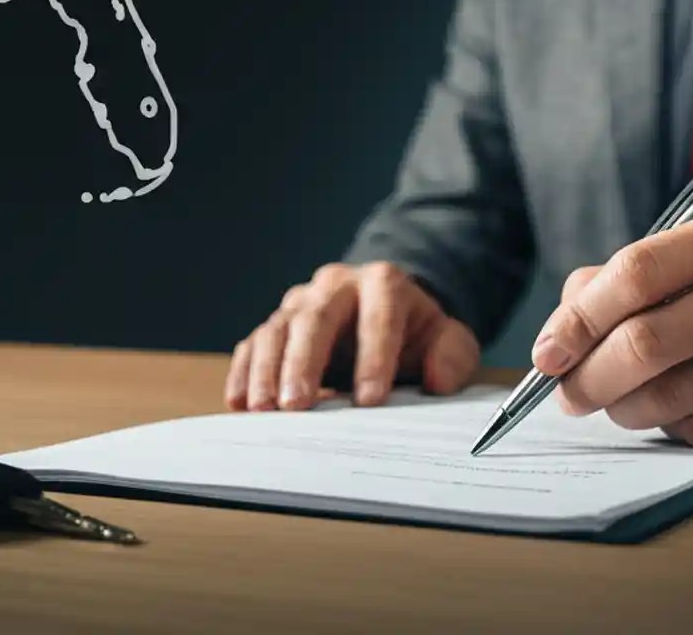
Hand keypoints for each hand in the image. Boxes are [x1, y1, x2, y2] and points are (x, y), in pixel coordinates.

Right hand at [225, 262, 479, 410]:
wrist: (387, 316)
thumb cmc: (416, 334)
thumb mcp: (448, 340)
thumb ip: (452, 356)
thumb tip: (437, 380)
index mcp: (383, 284)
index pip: (379, 314)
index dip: (374, 356)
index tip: (370, 400)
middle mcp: (336, 286)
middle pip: (314, 318)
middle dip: (304, 363)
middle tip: (296, 406)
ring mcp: (301, 303)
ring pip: (276, 330)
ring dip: (266, 371)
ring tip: (263, 410)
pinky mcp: (277, 324)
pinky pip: (253, 344)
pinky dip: (244, 372)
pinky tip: (240, 402)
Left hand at [533, 211, 692, 444]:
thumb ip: (624, 278)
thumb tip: (558, 331)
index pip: (635, 273)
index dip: (578, 318)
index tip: (546, 351)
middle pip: (645, 343)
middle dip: (587, 377)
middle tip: (564, 393)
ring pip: (667, 396)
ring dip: (621, 408)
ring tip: (612, 401)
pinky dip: (668, 426)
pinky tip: (670, 410)